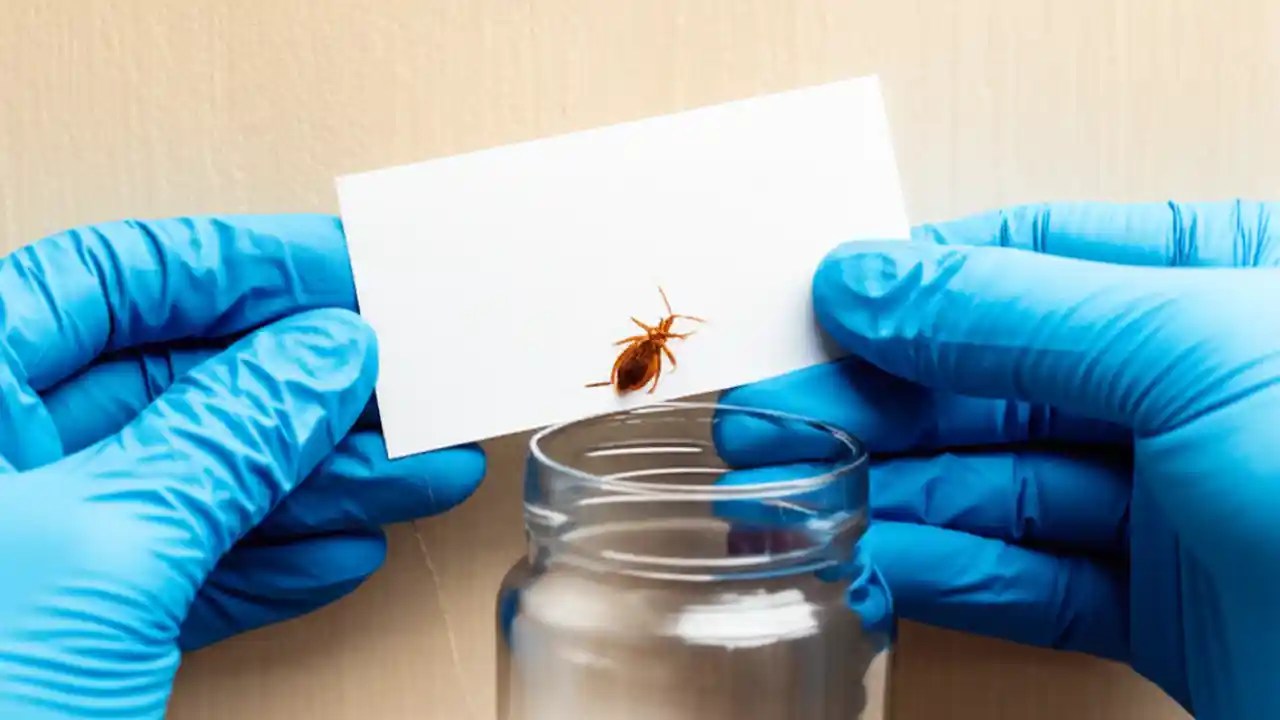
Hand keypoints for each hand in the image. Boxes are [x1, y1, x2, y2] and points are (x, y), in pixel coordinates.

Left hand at [0, 216, 483, 717]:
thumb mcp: (108, 545)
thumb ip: (225, 435)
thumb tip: (324, 357)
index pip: (114, 279)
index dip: (238, 266)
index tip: (344, 268)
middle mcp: (1, 461)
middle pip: (178, 379)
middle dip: (303, 387)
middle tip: (403, 380)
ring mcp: (42, 544)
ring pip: (202, 475)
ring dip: (317, 476)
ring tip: (416, 469)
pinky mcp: (81, 622)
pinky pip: (193, 562)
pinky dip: (274, 557)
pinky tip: (340, 548)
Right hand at [718, 200, 1279, 717]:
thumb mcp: (1199, 353)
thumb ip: (1018, 313)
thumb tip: (873, 279)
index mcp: (1232, 289)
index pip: (1040, 257)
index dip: (922, 283)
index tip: (823, 309)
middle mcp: (1205, 394)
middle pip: (1000, 382)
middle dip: (879, 401)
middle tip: (771, 415)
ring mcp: (1186, 512)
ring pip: (1001, 489)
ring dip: (891, 493)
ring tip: (788, 496)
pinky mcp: (1171, 620)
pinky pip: (1032, 581)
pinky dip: (947, 574)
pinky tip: (876, 561)